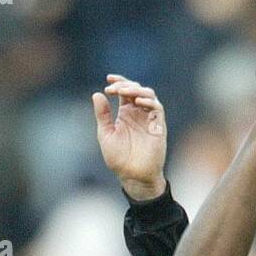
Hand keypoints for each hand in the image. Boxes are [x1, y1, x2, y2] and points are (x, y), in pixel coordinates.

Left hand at [93, 75, 166, 200]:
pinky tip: (137, 101)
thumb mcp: (105, 134)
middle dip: (125, 84)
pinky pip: (157, 107)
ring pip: (148, 94)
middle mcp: (138, 113)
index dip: (118, 81)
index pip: (125, 90)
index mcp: (126, 113)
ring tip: (124, 91)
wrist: (132, 176)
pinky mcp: (158, 126)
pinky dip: (148, 101)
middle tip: (113, 88)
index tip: (108, 79)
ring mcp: (149, 118)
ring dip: (136, 89)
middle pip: (136, 88)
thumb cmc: (119, 159)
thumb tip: (96, 94)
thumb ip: (102, 115)